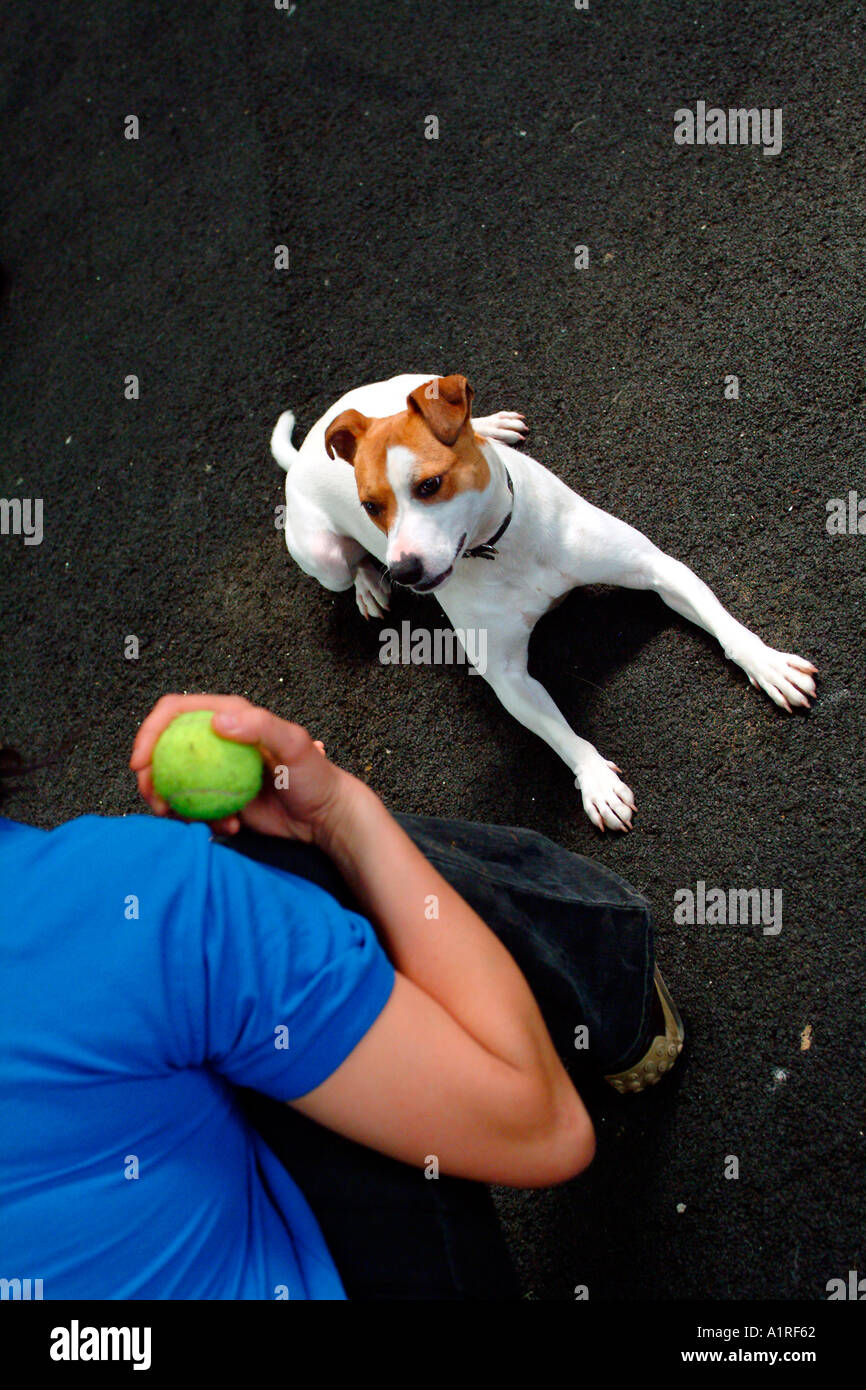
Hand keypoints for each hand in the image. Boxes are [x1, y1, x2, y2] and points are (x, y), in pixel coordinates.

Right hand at [130, 693, 357, 844]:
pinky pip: (193, 808)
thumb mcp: (295, 745)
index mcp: (230, 716)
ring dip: (172, 804)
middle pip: (163, 748)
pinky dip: (201, 822)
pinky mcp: (218, 797)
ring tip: (189, 820)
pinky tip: (228, 829)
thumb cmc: (315, 776)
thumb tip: (216, 722)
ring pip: (172, 782)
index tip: (141, 764)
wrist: (324, 816)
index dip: (149, 732)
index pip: (175, 712)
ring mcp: (215, 770)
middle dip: (149, 775)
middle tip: (155, 801)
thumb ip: (260, 726)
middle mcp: (217, 739)